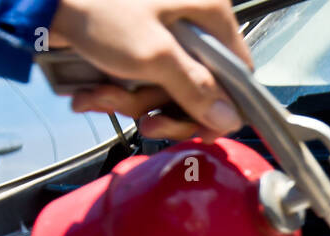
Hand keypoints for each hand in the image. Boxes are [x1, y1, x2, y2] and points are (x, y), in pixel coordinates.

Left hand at [50, 0, 252, 139]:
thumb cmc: (99, 10)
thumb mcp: (154, 56)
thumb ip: (195, 89)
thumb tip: (229, 119)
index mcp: (207, 15)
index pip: (237, 74)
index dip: (220, 108)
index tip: (199, 130)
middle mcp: (190, 23)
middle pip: (197, 88)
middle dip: (162, 109)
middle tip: (143, 123)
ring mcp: (162, 34)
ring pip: (165, 88)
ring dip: (131, 102)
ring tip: (101, 96)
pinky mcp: (136, 44)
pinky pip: (141, 80)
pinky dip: (116, 91)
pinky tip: (92, 92)